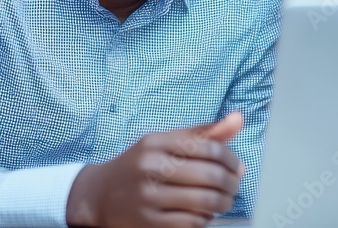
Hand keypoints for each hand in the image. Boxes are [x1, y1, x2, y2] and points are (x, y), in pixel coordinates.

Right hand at [67, 112, 244, 227]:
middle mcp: (150, 168)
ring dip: (224, 203)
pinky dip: (206, 219)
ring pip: (204, 201)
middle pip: (209, 176)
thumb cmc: (140, 165)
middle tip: (235, 185)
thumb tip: (238, 120)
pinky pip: (191, 222)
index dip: (231, 158)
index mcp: (156, 143)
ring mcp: (148, 197)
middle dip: (231, 182)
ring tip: (225, 200)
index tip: (236, 165)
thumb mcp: (165, 142)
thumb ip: (203, 134)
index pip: (207, 147)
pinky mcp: (149, 223)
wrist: (99, 195)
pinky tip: (205, 213)